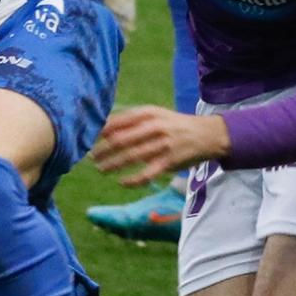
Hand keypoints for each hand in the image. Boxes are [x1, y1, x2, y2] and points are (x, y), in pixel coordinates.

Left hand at [93, 105, 230, 186]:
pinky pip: (146, 174)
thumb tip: (104, 128)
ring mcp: (162, 145)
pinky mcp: (169, 163)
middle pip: (120, 140)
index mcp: (148, 114)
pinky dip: (132, 180)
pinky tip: (122, 182)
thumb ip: (133, 120)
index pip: (117, 122)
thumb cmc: (175, 125)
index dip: (100, 133)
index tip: (88, 140)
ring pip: (131, 157)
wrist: (207, 134)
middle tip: (91, 158)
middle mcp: (154, 127)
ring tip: (101, 169)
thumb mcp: (156, 114)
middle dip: (102, 150)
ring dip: (112, 165)